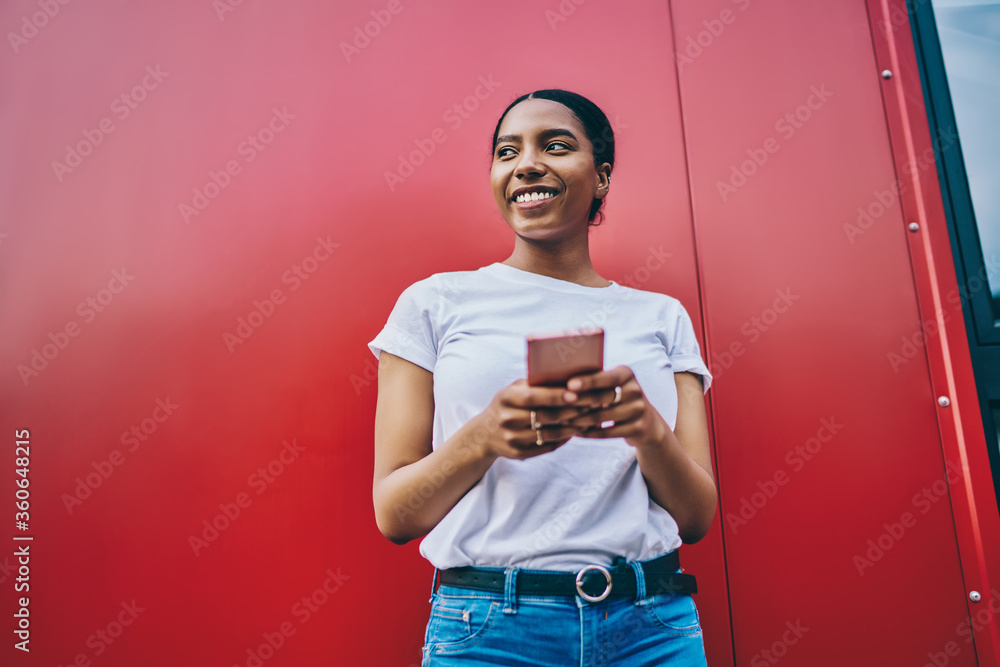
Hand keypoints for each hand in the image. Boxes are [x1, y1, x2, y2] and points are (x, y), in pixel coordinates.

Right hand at [473, 379, 589, 459]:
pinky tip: (575, 432)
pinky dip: (563, 440)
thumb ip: (535, 382)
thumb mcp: (514, 389)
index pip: (533, 397)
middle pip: (544, 416)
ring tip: (589, 420)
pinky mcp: (518, 454)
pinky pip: (546, 447)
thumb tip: (566, 374)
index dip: (556, 396)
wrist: (484, 433)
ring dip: (571, 427)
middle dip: (571, 411)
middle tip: (592, 406)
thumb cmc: (508, 404)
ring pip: (548, 434)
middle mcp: (506, 418)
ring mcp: (511, 438)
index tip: (576, 394)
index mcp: (506, 397)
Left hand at [563, 366, 668, 449]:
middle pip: (602, 397)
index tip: (569, 385)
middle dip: (579, 401)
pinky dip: (589, 433)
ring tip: (561, 420)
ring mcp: (638, 410)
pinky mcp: (637, 428)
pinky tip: (575, 432)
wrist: (648, 423)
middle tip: (558, 405)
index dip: (588, 382)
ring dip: (579, 420)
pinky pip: (607, 432)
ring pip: (602, 417)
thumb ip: (594, 380)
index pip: (607, 377)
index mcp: (627, 374)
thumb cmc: (618, 398)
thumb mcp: (613, 385)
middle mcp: (635, 390)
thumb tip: (561, 380)